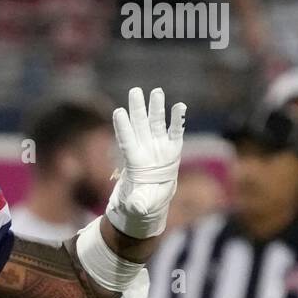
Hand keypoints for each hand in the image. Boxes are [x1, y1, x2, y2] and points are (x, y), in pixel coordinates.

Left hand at [106, 87, 185, 239]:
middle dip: (138, 109)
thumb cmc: (141, 202)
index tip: (118, 112)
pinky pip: (175, 132)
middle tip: (135, 91)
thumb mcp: (138, 205)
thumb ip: (137, 203)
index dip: (123, 127)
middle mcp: (145, 150)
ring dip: (156, 108)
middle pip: (140, 126)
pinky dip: (178, 120)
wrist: (153, 199)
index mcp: (134, 163)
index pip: (126, 141)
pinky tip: (180, 106)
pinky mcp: (172, 149)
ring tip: (156, 91)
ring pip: (156, 124)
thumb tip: (136, 206)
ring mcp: (158, 147)